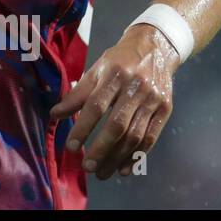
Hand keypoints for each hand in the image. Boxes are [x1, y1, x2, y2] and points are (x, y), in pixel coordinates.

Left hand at [50, 24, 178, 179]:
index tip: (72, 147)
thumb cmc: (119, 60)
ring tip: (102, 172)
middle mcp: (135, 87)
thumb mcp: (96, 70)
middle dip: (101, 149)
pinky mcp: (166, 109)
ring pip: (135, 135)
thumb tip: (55, 115)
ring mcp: (153, 99)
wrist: (155, 47)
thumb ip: (77, 94)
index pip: (96, 106)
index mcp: (114, 74)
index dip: (83, 127)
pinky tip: (124, 168)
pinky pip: (151, 137)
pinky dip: (137, 155)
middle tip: (87, 167)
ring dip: (117, 157)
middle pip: (118, 124)